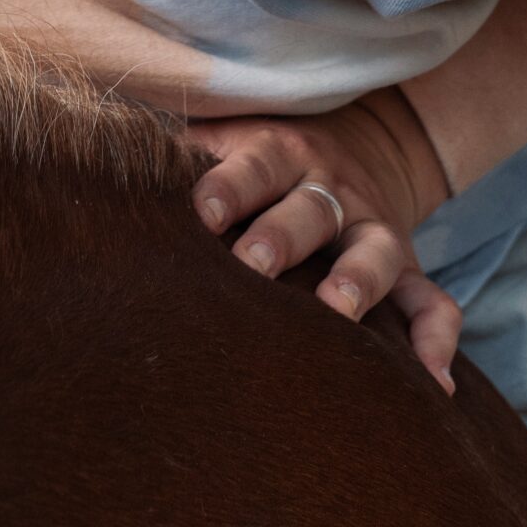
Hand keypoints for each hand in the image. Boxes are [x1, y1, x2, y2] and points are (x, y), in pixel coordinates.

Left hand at [189, 95, 461, 391]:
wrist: (352, 151)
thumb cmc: (254, 165)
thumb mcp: (223, 141)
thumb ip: (174, 155)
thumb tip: (88, 161)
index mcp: (280, 153)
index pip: (254, 164)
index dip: (227, 187)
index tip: (199, 216)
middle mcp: (333, 189)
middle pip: (312, 208)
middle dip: (284, 236)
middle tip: (253, 266)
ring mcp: (376, 230)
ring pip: (377, 252)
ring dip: (358, 280)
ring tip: (338, 311)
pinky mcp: (407, 272)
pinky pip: (433, 304)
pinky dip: (437, 340)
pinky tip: (434, 386)